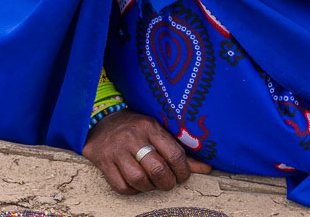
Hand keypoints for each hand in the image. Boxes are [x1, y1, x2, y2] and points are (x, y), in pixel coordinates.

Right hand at [82, 110, 211, 194]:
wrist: (103, 119)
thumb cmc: (137, 128)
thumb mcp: (158, 131)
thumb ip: (179, 151)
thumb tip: (206, 169)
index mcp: (150, 127)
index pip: (173, 154)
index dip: (183, 171)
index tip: (183, 176)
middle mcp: (133, 137)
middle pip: (157, 169)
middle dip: (167, 182)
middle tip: (169, 183)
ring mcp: (117, 150)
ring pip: (138, 179)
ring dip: (149, 187)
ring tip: (152, 183)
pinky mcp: (103, 161)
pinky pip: (120, 186)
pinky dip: (132, 190)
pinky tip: (136, 185)